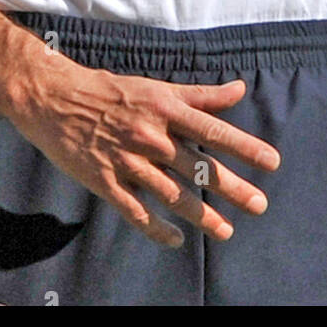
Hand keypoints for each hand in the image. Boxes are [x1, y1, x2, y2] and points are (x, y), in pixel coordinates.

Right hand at [12, 53, 279, 248]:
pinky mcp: (106, 181)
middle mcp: (151, 136)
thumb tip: (238, 88)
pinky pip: (136, 212)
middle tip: (259, 205)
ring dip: (202, 215)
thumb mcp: (156, 87)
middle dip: (232, 188)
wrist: (54, 99)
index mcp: (165, 109)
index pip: (213, 130)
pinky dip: (158, 228)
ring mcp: (128, 161)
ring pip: (172, 194)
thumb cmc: (110, 91)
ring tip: (226, 231)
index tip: (271, 162)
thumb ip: (199, 95)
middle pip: (198, 167)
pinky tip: (176, 239)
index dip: (244, 146)